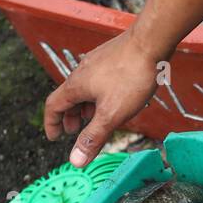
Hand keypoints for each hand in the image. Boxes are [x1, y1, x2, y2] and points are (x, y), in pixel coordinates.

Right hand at [44, 31, 162, 166]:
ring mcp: (97, 62)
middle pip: (68, 97)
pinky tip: (114, 97)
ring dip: (84, 105)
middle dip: (70, 117)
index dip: (52, 124)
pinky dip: (98, 94)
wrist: (151, 41)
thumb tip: (75, 161)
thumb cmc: (131, 76)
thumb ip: (93, 137)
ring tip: (93, 117)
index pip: (53, 106)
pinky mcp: (112, 57)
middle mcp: (82, 71)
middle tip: (75, 131)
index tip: (54, 137)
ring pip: (84, 88)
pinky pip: (98, 79)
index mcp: (76, 85)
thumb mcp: (111, 114)